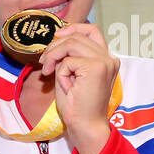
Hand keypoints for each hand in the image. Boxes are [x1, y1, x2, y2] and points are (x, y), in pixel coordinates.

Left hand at [41, 23, 118, 153]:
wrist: (84, 124)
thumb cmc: (77, 105)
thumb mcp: (70, 74)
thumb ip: (67, 57)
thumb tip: (56, 40)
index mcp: (106, 59)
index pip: (92, 30)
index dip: (72, 28)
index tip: (56, 37)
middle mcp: (109, 58)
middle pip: (78, 35)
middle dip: (55, 45)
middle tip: (44, 62)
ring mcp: (105, 61)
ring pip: (72, 43)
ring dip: (54, 56)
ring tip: (47, 71)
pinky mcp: (97, 67)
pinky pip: (68, 61)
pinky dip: (61, 73)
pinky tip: (66, 86)